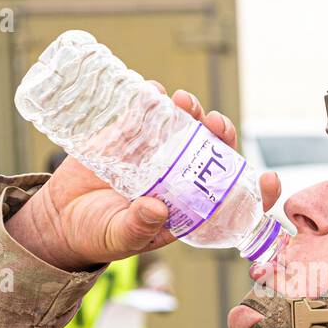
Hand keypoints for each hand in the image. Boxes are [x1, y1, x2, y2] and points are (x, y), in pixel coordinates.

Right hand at [7, 86, 280, 269]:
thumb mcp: (120, 237)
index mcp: (188, 208)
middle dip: (221, 135)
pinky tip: (153, 90)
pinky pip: (147, 114)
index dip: (257, 192)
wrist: (58, 218)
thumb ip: (139, 226)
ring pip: (185, 128)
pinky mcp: (129, 136)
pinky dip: (153, 99)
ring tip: (183, 101)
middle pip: (214, 153)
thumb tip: (157, 208)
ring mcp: (156, 155)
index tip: (269, 178)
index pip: (233, 199)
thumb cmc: (96, 235)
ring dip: (191, 112)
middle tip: (214, 123)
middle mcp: (178, 179)